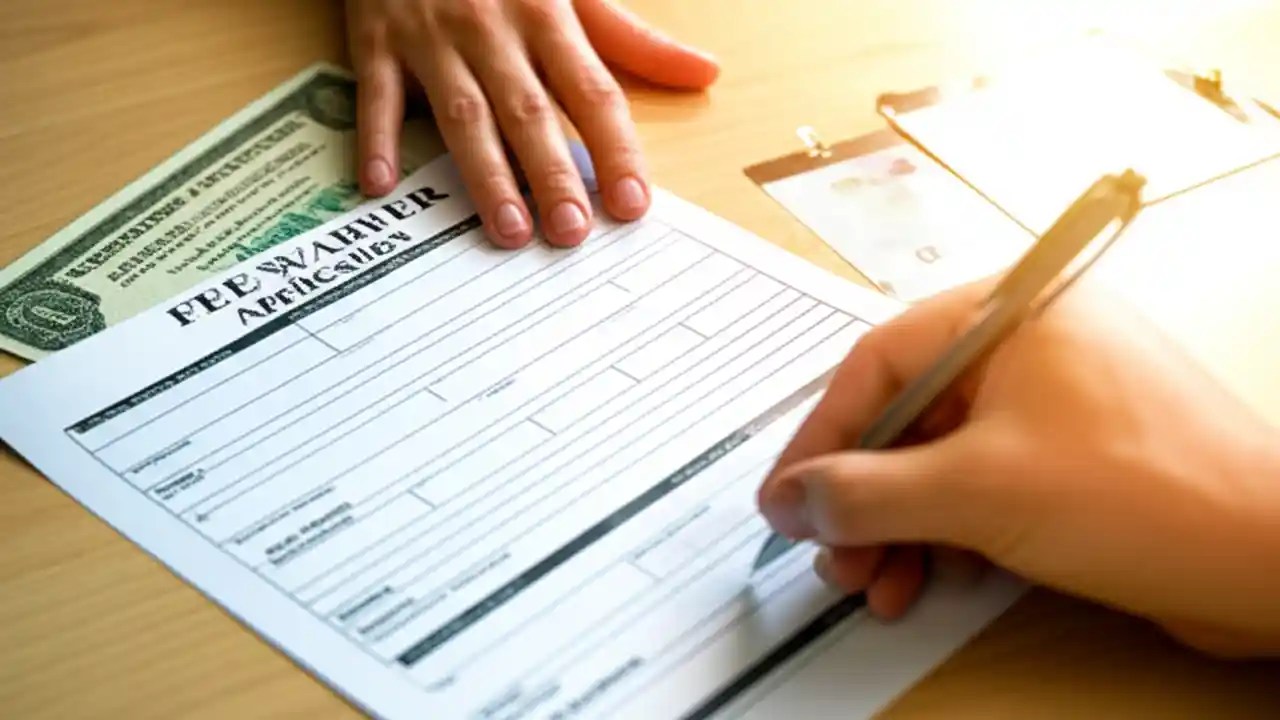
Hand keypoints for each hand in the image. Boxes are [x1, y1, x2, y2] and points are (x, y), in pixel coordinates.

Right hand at [345, 0, 718, 247]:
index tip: (632, 204)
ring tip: (509, 230)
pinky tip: (382, 183)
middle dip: (553, 174)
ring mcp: (433, 35)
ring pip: (464, 112)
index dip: (616, 150)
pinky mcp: (378, 38)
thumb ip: (634, 39)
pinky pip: (377, 93)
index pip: (593, 92)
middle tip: (571, 232)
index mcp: (547, 15)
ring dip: (486, 174)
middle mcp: (494, 29)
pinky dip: (377, 137)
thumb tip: (703, 72)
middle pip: (531, 111)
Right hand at [757, 279, 1279, 657]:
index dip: (820, 437)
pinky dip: (946, 530)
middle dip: (861, 496)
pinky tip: (929, 575)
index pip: (878, 363)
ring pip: (939, 457)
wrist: (1268, 563)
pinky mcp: (1072, 453)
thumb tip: (796, 497)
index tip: (785, 495)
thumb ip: (867, 492)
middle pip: (905, 416)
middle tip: (832, 552)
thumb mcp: (976, 492)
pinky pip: (982, 480)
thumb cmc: (1150, 494)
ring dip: (897, 524)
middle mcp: (1027, 347)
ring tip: (876, 580)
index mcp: (1007, 315)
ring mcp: (1053, 400)